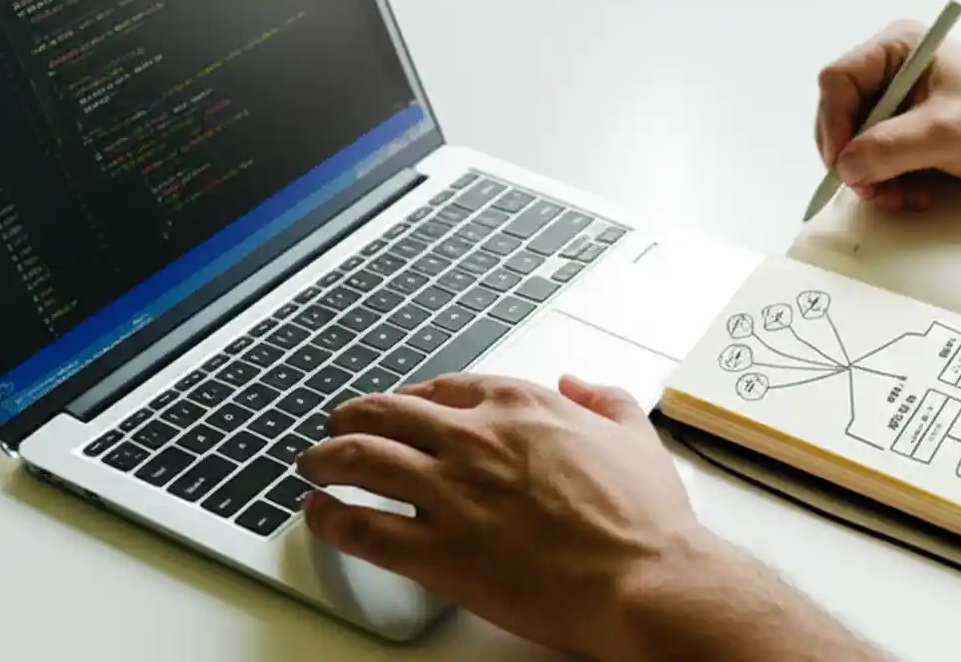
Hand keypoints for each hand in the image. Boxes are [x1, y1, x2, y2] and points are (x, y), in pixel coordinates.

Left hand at [296, 373, 708, 659]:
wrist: (647, 577)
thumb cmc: (644, 517)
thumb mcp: (634, 434)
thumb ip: (603, 400)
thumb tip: (578, 383)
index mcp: (519, 406)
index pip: (441, 388)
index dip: (410, 398)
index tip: (400, 409)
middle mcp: (475, 438)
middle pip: (386, 413)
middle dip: (353, 418)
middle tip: (337, 430)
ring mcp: (452, 491)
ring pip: (359, 459)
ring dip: (326, 459)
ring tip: (312, 465)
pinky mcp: (439, 551)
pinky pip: (360, 528)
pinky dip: (327, 517)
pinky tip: (317, 514)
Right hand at [816, 19, 960, 210]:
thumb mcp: (944, 133)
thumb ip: (890, 147)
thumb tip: (846, 168)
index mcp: (897, 49)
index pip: (838, 81)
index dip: (833, 124)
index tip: (843, 165)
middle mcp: (891, 70)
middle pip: (840, 116)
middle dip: (853, 158)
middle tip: (869, 189)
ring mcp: (898, 102)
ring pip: (855, 144)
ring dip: (871, 178)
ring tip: (899, 198)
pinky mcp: (906, 130)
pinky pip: (875, 159)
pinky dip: (887, 182)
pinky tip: (914, 194)